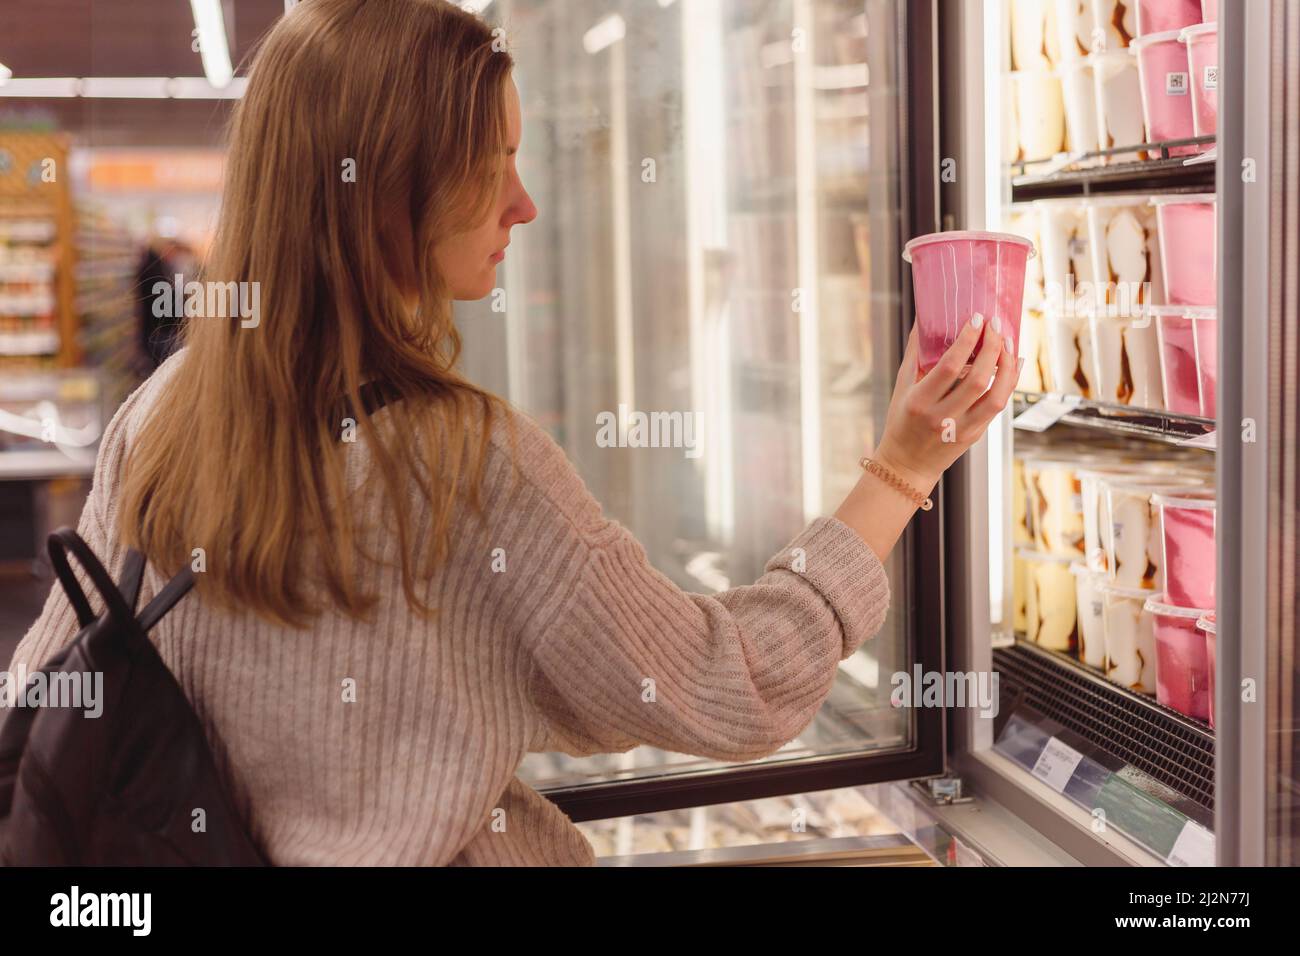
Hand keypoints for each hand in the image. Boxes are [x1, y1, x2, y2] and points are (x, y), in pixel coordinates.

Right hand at [872, 314, 1020, 492]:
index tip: (976, 319)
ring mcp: (961, 429)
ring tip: (1008, 344)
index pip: (949, 367)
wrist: (907, 464)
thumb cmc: (902, 421)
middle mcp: (942, 418)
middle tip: (995, 326)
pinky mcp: (976, 435)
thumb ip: (915, 353)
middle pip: (977, 380)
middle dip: (992, 348)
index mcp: (919, 402)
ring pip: (997, 397)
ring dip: (1008, 367)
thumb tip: (924, 318)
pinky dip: (1009, 382)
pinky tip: (1012, 364)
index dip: (967, 340)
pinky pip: (998, 406)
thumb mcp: (902, 386)